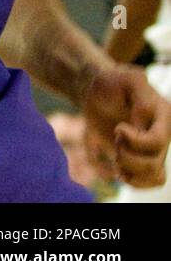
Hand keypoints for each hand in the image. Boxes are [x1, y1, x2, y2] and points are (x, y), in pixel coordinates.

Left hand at [82, 62, 170, 187]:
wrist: (96, 92)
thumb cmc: (110, 82)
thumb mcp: (127, 78)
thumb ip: (141, 97)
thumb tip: (142, 126)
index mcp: (164, 115)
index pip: (156, 142)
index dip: (133, 140)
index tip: (118, 127)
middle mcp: (164, 134)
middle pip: (153, 164)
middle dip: (126, 155)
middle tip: (115, 138)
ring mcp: (155, 148)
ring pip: (155, 176)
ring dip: (128, 169)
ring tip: (116, 154)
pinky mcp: (143, 158)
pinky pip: (151, 182)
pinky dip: (133, 180)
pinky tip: (117, 170)